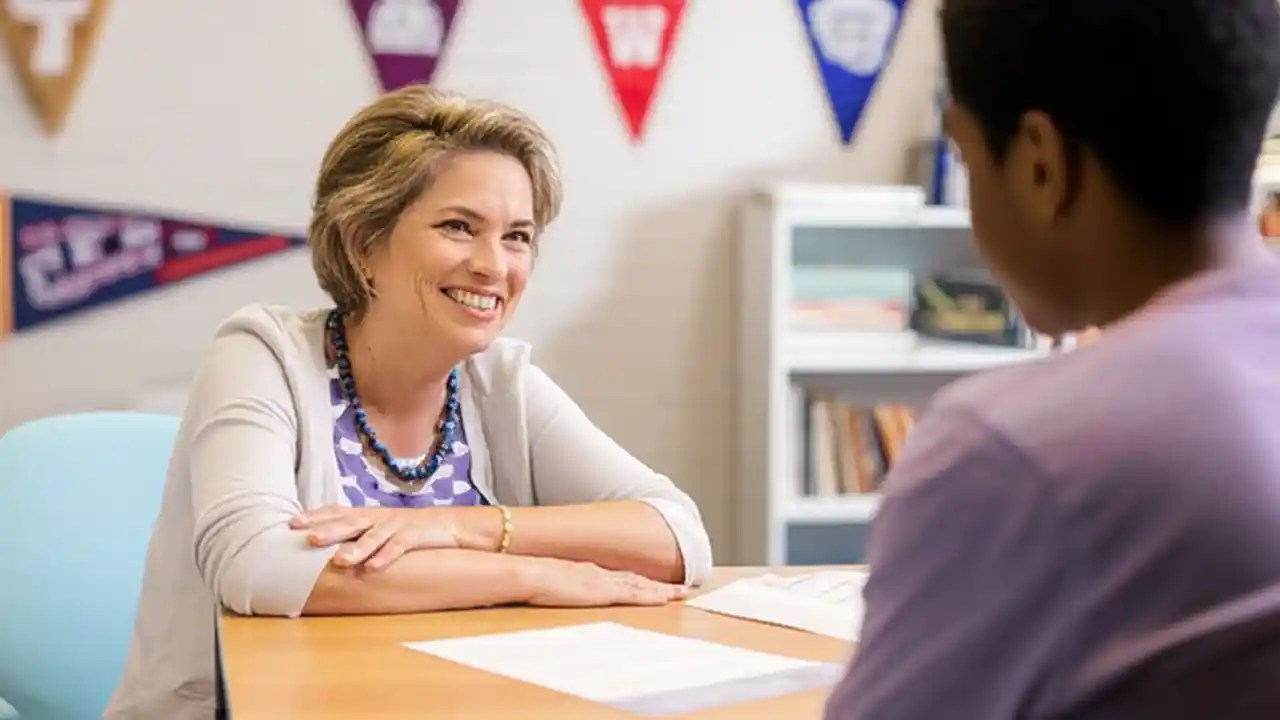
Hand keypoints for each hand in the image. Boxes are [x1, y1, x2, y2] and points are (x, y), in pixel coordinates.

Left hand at [289, 505, 459, 570]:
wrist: (449, 525)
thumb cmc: (410, 530)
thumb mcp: (382, 529)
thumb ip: (358, 535)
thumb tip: (328, 550)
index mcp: (368, 515)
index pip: (337, 511)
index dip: (316, 516)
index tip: (292, 523)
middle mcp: (379, 518)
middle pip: (351, 522)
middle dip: (329, 529)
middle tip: (308, 538)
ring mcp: (397, 526)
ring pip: (373, 536)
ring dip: (356, 548)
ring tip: (339, 560)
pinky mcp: (415, 536)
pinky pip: (399, 547)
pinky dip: (386, 556)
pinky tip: (374, 567)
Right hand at [521, 557, 687, 607]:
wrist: (527, 574)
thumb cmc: (531, 580)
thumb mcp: (548, 583)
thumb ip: (558, 585)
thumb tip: (557, 591)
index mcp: (588, 572)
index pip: (620, 578)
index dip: (640, 582)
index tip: (655, 586)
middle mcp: (600, 574)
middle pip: (636, 580)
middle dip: (658, 585)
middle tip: (681, 589)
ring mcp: (603, 582)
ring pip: (640, 586)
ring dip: (661, 590)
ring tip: (681, 593)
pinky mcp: (603, 592)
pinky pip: (634, 594)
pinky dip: (651, 595)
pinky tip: (664, 599)